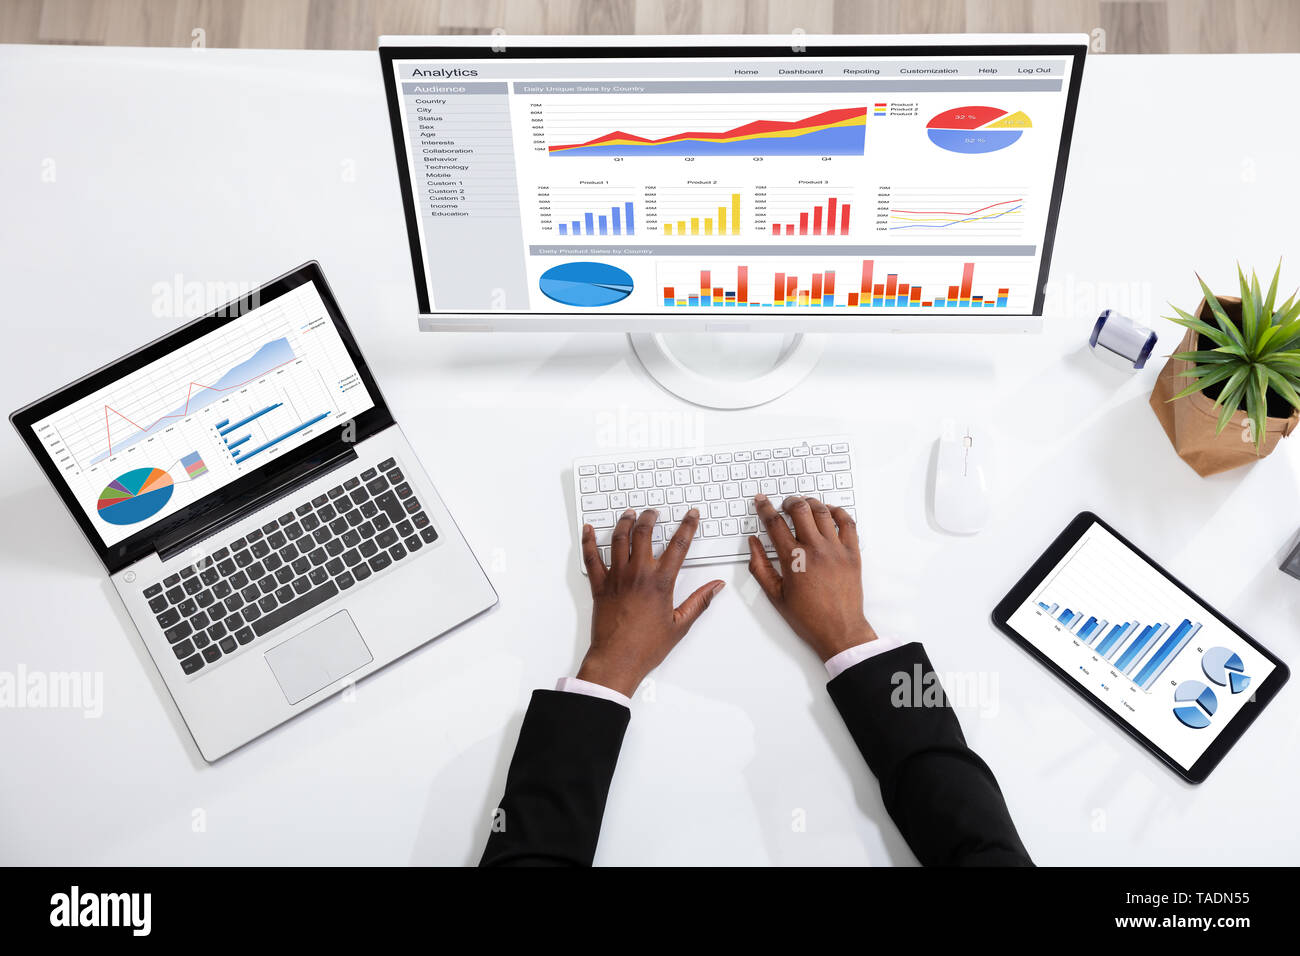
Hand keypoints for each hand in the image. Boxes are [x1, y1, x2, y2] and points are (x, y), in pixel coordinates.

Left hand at [578, 507, 724, 696]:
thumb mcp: (680, 624)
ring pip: (619, 539)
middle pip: (644, 533)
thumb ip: (700, 601)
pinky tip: (588, 530)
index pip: (678, 545)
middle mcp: (638, 574)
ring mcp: (617, 577)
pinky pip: (591, 557)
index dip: (687, 526)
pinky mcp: (600, 585)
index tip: (691, 515)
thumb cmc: (646, 646)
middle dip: (650, 517)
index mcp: (660, 582)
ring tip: (630, 514)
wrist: (617, 659)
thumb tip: (716, 586)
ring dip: (625, 522)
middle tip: (654, 512)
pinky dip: (588, 541)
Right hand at [747, 494, 876, 661]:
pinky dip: (837, 512)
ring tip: (804, 505)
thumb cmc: (809, 617)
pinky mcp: (852, 553)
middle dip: (789, 502)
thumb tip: (753, 544)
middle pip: (800, 510)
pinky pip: (847, 522)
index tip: (761, 502)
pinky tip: (829, 512)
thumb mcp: (775, 594)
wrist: (840, 630)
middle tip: (785, 504)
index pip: (775, 523)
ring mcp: (836, 549)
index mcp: (793, 559)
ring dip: (810, 503)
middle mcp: (815, 549)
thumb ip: (760, 566)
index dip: (765, 508)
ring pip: (823, 512)